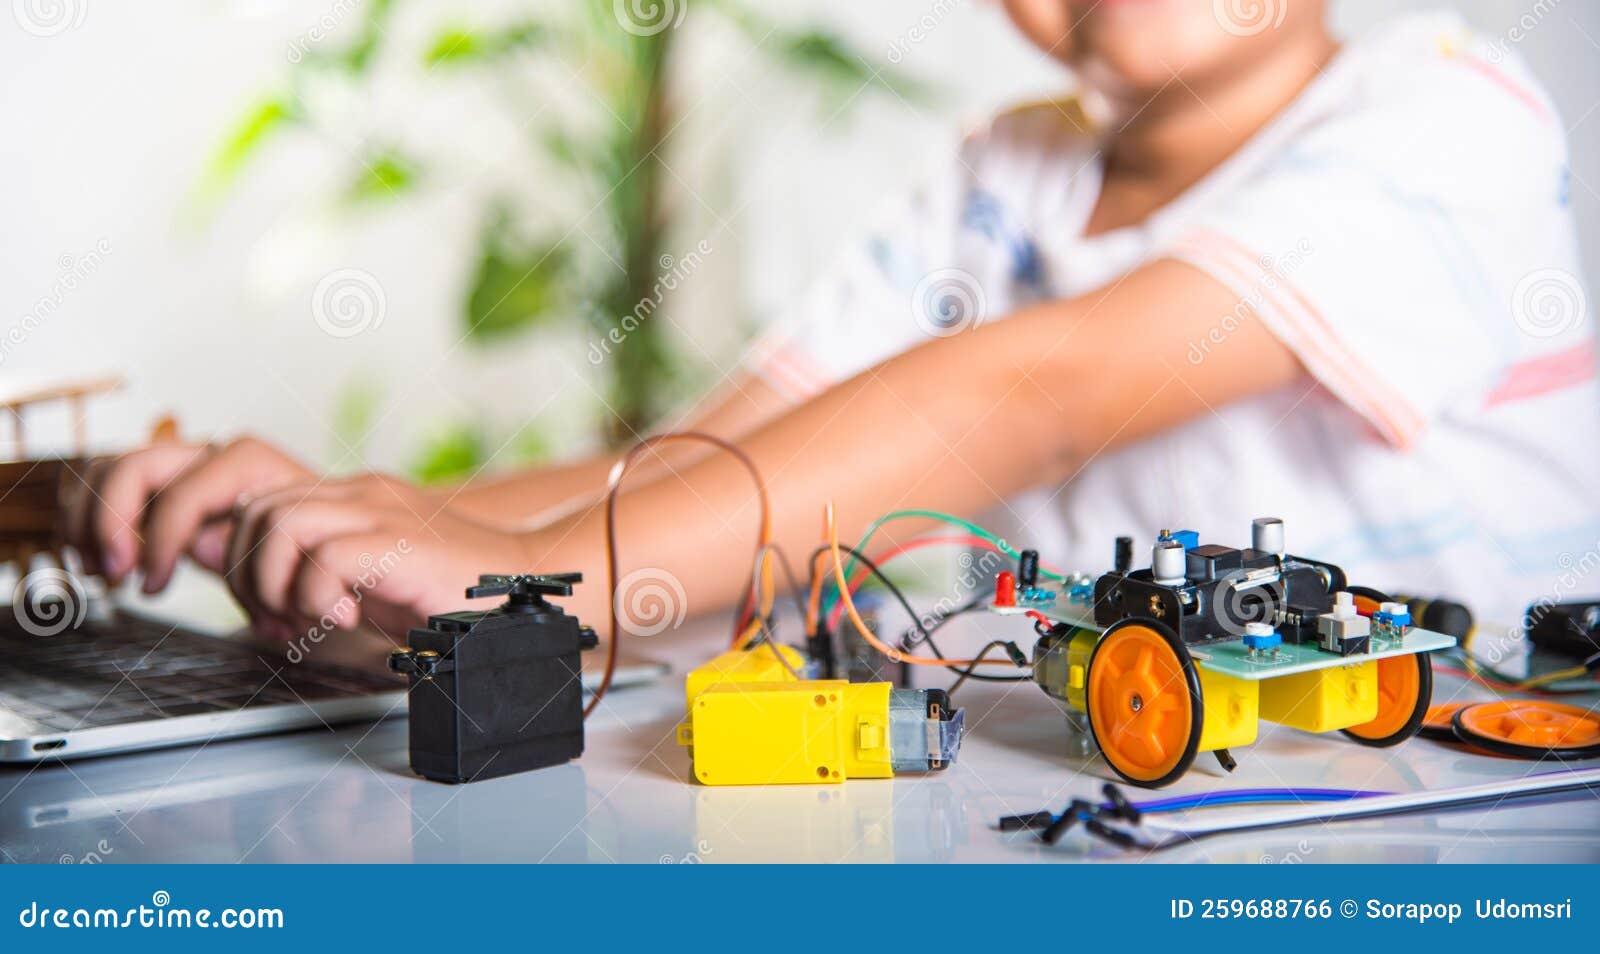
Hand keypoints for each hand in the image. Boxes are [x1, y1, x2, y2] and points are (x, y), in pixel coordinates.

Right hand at [61, 436, 312, 591]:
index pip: (182, 493)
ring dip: (89, 520)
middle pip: (131, 467)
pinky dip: (87, 520)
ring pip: (108, 470)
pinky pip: (104, 486)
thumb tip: (202, 545)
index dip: (160, 541)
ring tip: (99, 569)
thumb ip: (249, 545)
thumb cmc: (310, 546)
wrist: (316, 538)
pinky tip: (97, 561)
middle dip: (110, 522)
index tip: (154, 585)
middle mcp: (207, 455)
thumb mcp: (293, 550)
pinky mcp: (160, 487)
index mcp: (247, 462)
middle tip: (115, 574)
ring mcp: (180, 465)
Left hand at [222, 474, 534, 640]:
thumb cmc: (452, 600)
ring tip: (309, 621)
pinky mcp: (401, 542)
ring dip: (276, 584)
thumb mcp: (368, 584)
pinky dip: (319, 597)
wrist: (528, 591)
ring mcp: (382, 511)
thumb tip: (239, 584)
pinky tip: (349, 620)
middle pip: (256, 509)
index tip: (267, 615)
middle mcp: (362, 493)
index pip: (259, 502)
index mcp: (352, 498)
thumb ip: (309, 574)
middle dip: (248, 577)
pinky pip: (325, 556)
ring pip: (280, 522)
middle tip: (280, 624)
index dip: (243, 562)